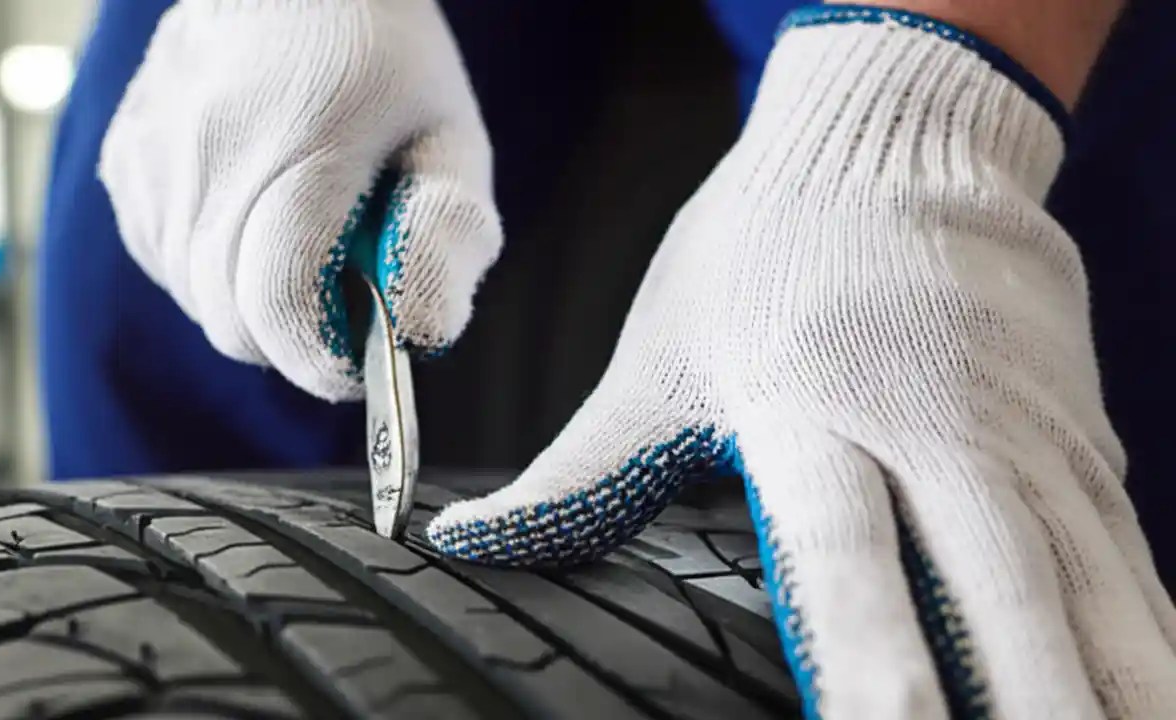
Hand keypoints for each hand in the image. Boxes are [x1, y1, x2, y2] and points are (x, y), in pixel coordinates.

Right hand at [99, 0, 499, 400]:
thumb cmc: (385, 64)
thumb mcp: (451, 138)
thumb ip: (448, 236)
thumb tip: (420, 333)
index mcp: (304, 147)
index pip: (282, 303)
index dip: (322, 358)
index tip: (357, 362)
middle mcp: (211, 154)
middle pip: (233, 321)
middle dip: (292, 341)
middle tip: (339, 305)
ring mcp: (154, 158)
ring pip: (195, 302)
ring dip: (251, 305)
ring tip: (297, 242)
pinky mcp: (124, 163)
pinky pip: (164, 264)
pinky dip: (210, 271)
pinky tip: (249, 217)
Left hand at [428, 13, 1175, 718]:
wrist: (890, 138)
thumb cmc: (760, 254)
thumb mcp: (660, 356)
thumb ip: (582, 469)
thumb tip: (471, 542)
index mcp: (809, 413)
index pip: (841, 556)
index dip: (868, 658)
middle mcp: (931, 427)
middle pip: (994, 587)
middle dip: (1024, 699)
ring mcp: (1019, 433)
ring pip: (1082, 582)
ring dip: (1108, 680)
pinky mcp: (1076, 435)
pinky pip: (1122, 552)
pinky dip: (1143, 635)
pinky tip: (1146, 698)